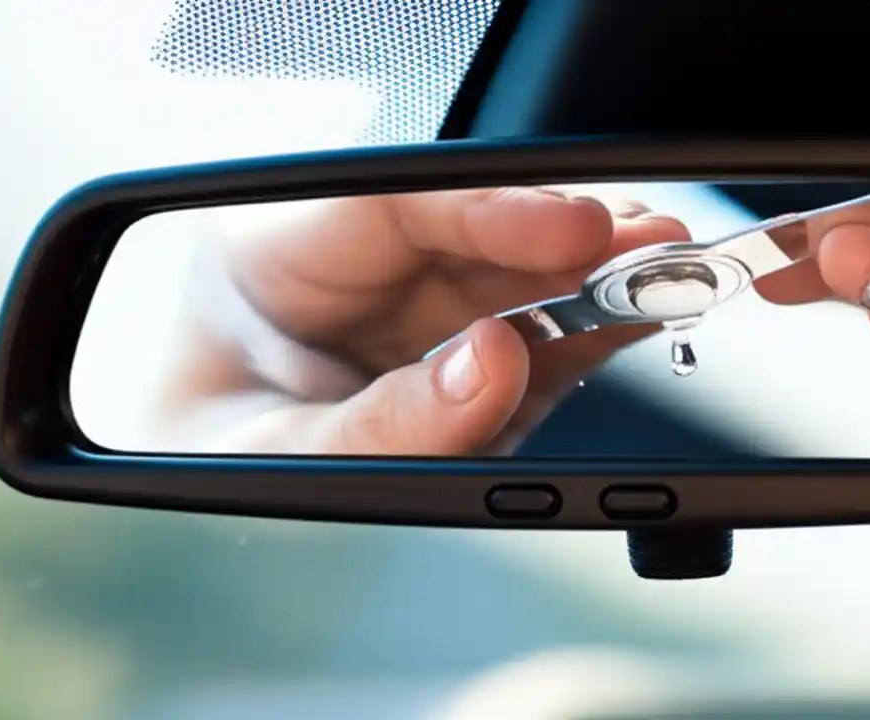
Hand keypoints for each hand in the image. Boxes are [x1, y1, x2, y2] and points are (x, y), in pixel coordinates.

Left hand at [156, 187, 686, 454]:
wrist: (204, 538)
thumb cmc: (214, 467)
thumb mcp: (276, 459)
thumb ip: (385, 420)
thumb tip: (494, 360)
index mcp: (272, 256)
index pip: (393, 206)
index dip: (494, 209)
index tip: (575, 228)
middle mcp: (355, 273)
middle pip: (473, 233)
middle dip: (566, 239)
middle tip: (649, 246)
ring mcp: (417, 317)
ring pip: (517, 277)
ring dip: (596, 278)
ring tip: (666, 275)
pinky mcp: (464, 362)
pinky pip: (537, 333)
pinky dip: (595, 328)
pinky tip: (641, 315)